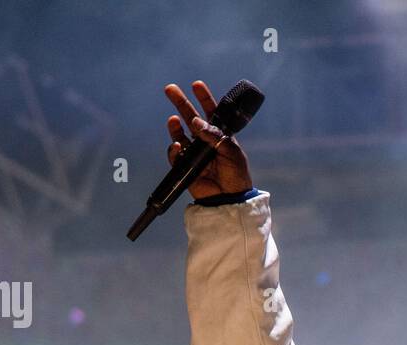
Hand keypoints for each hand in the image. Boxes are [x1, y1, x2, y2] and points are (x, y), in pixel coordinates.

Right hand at [163, 80, 254, 199]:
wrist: (230, 199)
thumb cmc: (236, 175)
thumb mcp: (231, 152)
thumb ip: (215, 136)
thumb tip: (196, 122)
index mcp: (220, 136)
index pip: (211, 113)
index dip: (204, 98)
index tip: (197, 84)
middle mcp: (205, 142)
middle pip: (190, 118)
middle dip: (181, 103)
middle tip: (170, 89)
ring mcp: (194, 154)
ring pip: (180, 134)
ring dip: (175, 126)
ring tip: (173, 120)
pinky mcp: (186, 167)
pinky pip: (175, 156)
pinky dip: (174, 150)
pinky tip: (178, 146)